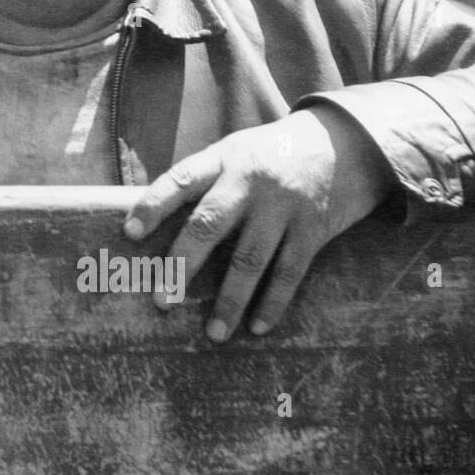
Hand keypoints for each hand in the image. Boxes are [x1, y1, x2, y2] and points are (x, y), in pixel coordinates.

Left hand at [123, 106, 392, 342]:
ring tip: (214, 333)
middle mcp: (249, 182)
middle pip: (209, 224)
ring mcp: (282, 206)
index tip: (129, 232)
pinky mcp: (312, 228)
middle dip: (183, 265)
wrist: (345, 142)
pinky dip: (272, 302)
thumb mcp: (235, 152)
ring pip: (250, 259)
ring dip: (230, 300)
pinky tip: (257, 327)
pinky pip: (289, 271)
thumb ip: (202, 182)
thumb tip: (152, 221)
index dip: (153, 205)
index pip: (180, 180)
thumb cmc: (272, 154)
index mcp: (222, 160)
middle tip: (162, 301)